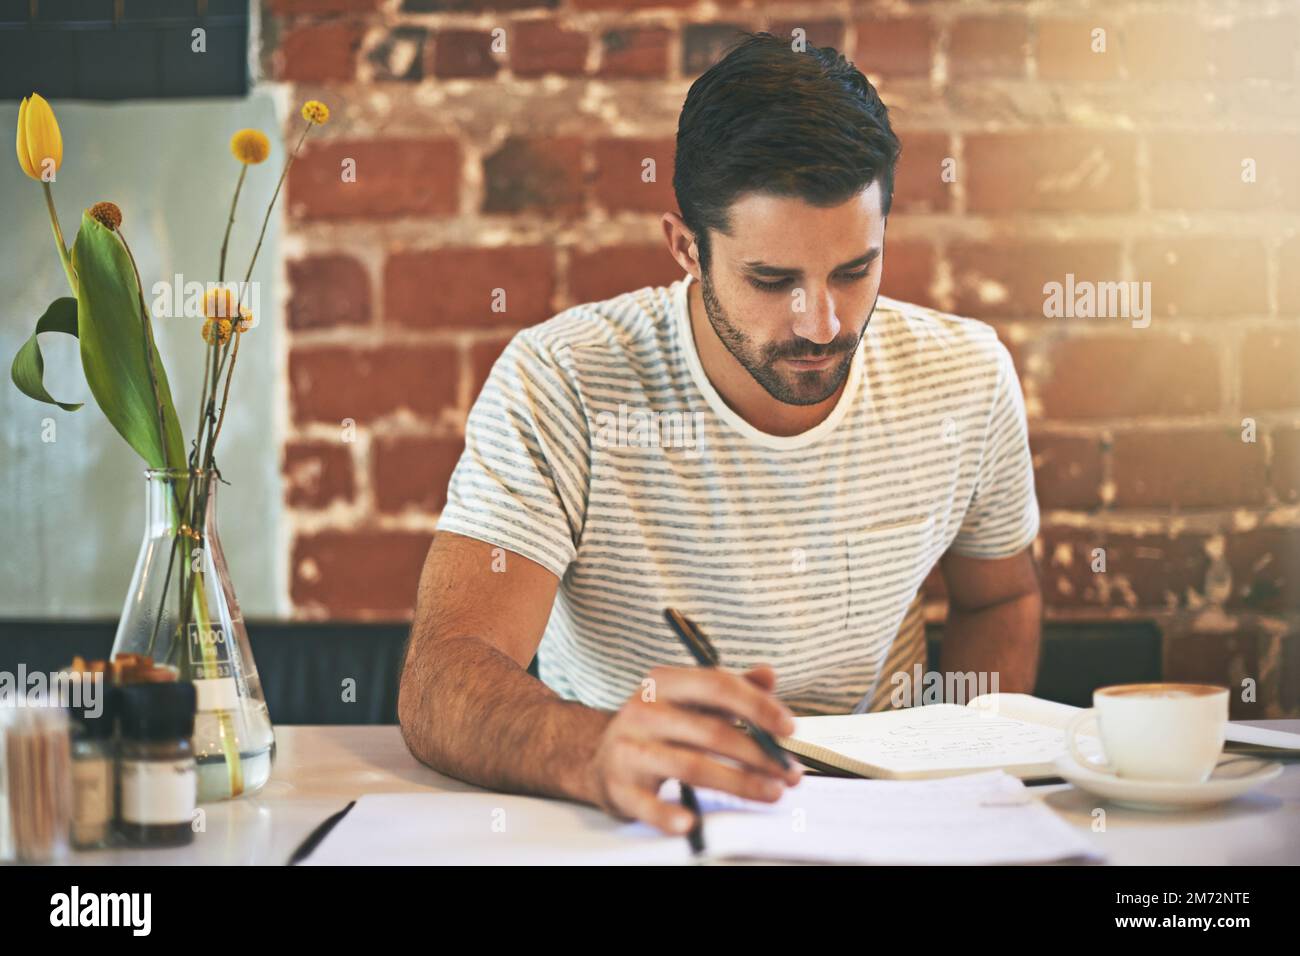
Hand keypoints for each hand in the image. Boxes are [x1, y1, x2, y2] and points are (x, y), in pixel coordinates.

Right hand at [584, 664, 803, 834]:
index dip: (758, 706)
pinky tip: (690, 823)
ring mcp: (629, 748)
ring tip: (771, 793)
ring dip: (739, 783)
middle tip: (789, 771)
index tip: (789, 728)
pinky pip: (647, 804)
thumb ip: (731, 687)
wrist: (598, 756)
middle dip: (759, 754)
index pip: (717, 686)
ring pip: (692, 767)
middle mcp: (644, 710)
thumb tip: (768, 675)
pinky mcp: (619, 785)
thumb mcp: (689, 699)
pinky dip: (668, 814)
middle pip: (711, 731)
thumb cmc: (658, 726)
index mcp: (665, 682)